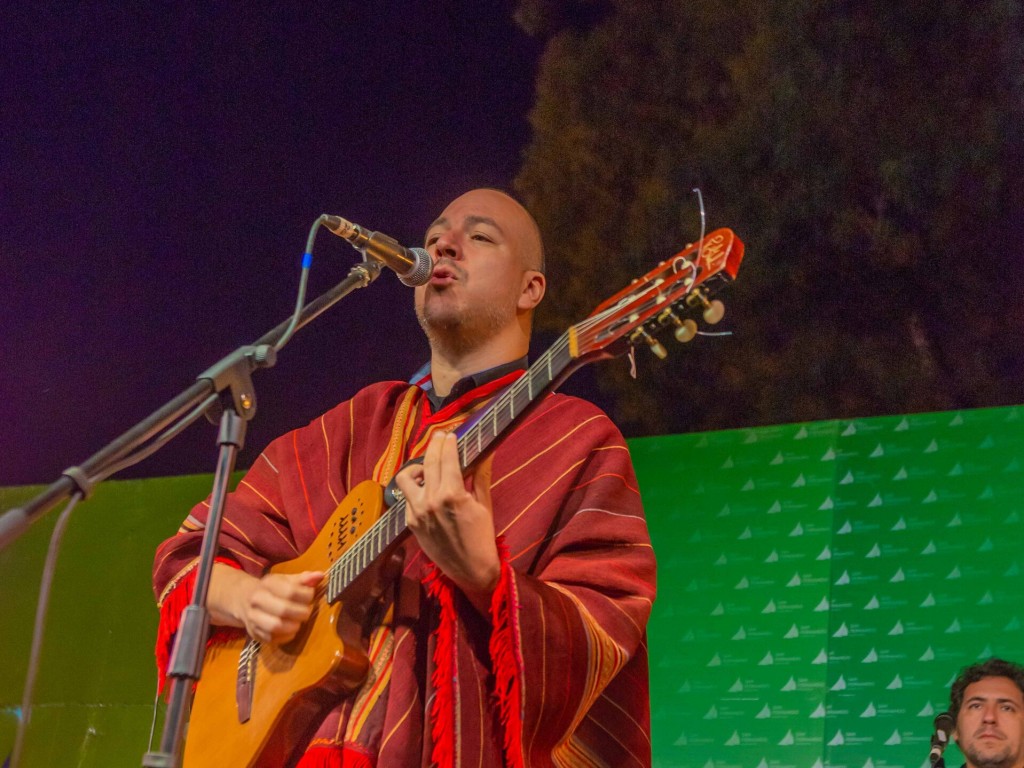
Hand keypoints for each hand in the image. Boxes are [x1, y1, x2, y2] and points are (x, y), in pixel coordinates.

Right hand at [209, 562, 322, 643]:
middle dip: (301, 613)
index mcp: (267, 584)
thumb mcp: (285, 580)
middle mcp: (257, 600)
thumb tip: (320, 576)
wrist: (243, 599)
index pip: (290, 591)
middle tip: (307, 612)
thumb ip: (303, 579)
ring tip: (299, 622)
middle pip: (283, 610)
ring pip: (275, 626)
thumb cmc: (271, 589)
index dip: (306, 595)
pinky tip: (291, 630)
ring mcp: (253, 618)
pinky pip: (272, 639)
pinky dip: (286, 637)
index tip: (311, 596)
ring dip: (293, 626)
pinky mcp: (254, 633)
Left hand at [395, 431, 499, 608]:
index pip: (446, 457)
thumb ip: (480, 475)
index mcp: (451, 494)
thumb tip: (486, 452)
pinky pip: (407, 498)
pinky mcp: (411, 523)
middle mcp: (431, 500)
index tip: (450, 433)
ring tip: (428, 468)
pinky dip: (416, 489)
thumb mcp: (484, 504)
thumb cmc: (482, 537)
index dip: (447, 441)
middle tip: (441, 438)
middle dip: (435, 445)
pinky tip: (427, 490)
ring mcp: (417, 512)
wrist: (471, 571)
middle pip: (428, 462)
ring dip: (417, 468)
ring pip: (406, 477)